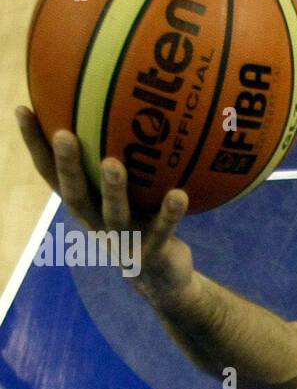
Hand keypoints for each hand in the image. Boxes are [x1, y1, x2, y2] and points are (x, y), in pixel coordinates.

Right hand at [16, 108, 193, 307]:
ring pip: (115, 215)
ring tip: (114, 163)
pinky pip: (162, 230)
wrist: (165, 281)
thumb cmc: (143, 224)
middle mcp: (97, 223)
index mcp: (86, 206)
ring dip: (113, 189)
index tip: (23, 108)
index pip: (51, 174)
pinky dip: (170, 214)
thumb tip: (126, 106)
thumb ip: (124, 160)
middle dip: (68, 166)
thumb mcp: (130, 194)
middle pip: (75, 194)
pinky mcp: (152, 254)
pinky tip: (180, 193)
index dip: (35, 145)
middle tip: (63, 134)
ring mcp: (124, 242)